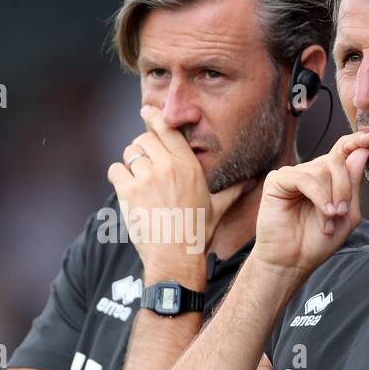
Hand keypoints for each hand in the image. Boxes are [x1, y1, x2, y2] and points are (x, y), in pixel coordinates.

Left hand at [106, 106, 248, 279]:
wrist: (176, 257)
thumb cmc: (197, 234)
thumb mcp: (218, 208)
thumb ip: (232, 191)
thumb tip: (252, 182)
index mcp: (189, 166)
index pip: (168, 130)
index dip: (155, 118)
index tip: (147, 112)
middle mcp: (168, 167)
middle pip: (145, 139)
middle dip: (141, 148)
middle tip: (143, 163)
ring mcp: (147, 178)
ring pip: (130, 153)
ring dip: (130, 163)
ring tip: (136, 178)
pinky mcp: (129, 191)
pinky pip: (116, 170)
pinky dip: (118, 176)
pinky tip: (125, 188)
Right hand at [252, 130, 368, 279]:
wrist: (293, 262)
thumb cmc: (318, 241)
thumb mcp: (347, 213)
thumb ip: (354, 184)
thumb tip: (362, 151)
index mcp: (328, 177)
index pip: (343, 150)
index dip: (357, 141)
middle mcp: (310, 172)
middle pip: (336, 160)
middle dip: (345, 186)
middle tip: (342, 212)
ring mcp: (293, 174)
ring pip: (322, 170)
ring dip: (331, 198)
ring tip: (328, 221)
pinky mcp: (277, 181)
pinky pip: (304, 178)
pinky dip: (319, 196)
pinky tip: (324, 213)